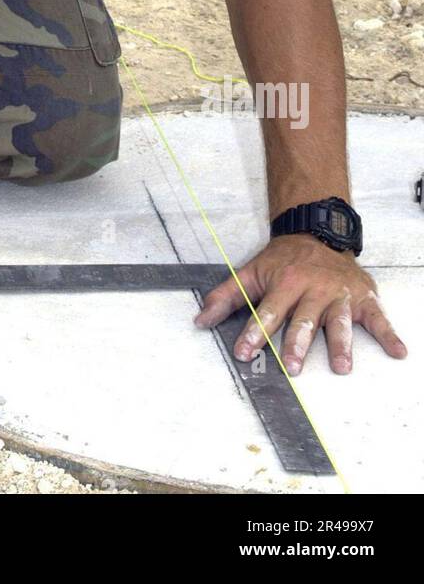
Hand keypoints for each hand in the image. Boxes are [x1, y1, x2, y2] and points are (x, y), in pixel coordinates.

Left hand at [193, 234, 407, 374]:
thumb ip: (227, 297)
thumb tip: (200, 321)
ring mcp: (340, 294)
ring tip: (342, 367)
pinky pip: (379, 318)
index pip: (268, 311)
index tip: (244, 352)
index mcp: (285, 283)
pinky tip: (398, 352)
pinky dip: (390, 335)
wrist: (317, 232)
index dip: (255, 332)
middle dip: (297, 343)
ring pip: (339, 320)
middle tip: (292, 366)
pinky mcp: (363, 298)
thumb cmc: (282, 259)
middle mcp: (313, 289)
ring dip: (341, 344)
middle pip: (304, 319)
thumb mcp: (251, 271)